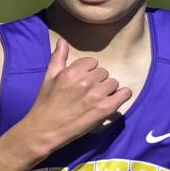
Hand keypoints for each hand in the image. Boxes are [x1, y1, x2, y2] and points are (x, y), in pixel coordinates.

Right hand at [15, 39, 132, 157]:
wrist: (46, 129)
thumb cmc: (46, 103)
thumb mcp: (49, 77)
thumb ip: (58, 58)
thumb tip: (62, 41)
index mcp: (72, 72)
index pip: (92, 62)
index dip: (89, 70)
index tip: (85, 79)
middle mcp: (85, 82)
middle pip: (103, 72)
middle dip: (98, 80)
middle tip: (90, 91)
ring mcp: (96, 96)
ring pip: (113, 83)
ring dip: (108, 89)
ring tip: (100, 98)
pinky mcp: (104, 109)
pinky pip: (123, 95)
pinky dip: (123, 95)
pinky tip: (118, 97)